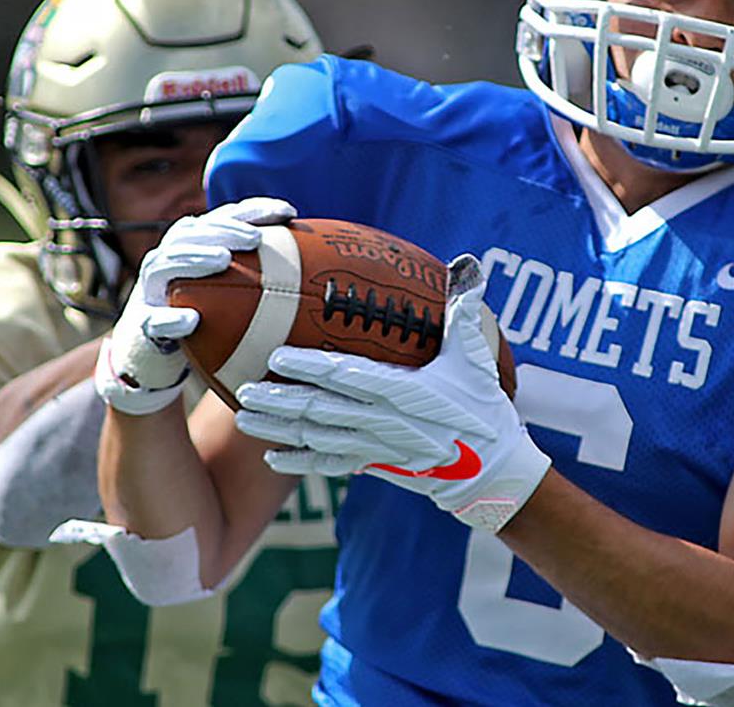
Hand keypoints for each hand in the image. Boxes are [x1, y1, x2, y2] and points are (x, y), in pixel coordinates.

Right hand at [96, 197, 296, 414]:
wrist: (155, 353)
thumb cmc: (204, 314)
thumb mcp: (234, 291)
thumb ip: (263, 275)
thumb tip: (321, 268)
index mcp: (195, 244)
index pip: (226, 217)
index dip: (255, 210)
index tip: (289, 212)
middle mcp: (170, 258)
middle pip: (194, 232)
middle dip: (225, 229)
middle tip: (255, 238)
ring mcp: (153, 289)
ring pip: (167, 264)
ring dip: (195, 259)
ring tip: (222, 260)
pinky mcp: (143, 322)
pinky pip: (155, 320)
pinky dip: (172, 319)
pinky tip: (192, 320)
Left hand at [235, 254, 549, 531]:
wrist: (490, 468)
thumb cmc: (481, 406)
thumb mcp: (475, 359)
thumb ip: (464, 313)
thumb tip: (465, 266)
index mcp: (405, 392)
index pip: (349, 377)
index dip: (311, 367)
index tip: (277, 356)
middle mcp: (385, 422)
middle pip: (321, 410)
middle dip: (280, 401)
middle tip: (243, 389)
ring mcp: (376, 448)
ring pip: (317, 438)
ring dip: (279, 429)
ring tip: (243, 417)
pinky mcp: (375, 465)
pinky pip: (330, 465)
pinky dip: (300, 462)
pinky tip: (270, 457)